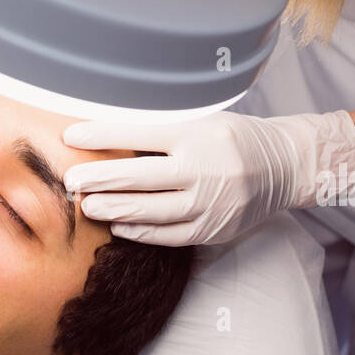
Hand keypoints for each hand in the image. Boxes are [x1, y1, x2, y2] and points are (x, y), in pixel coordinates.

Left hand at [62, 109, 354, 245]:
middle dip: (98, 179)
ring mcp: (209, 203)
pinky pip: (169, 235)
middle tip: (70, 181)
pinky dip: (141, 231)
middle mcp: (202, 169)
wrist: (284, 165)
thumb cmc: (234, 136)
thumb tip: (109, 136)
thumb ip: (162, 130)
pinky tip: (120, 227)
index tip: (70, 136)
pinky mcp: (214, 229)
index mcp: (196, 135)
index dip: (101, 136)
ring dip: (113, 209)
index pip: (137, 134)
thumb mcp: (203, 120)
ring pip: (150, 211)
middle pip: (138, 176)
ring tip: (87, 207)